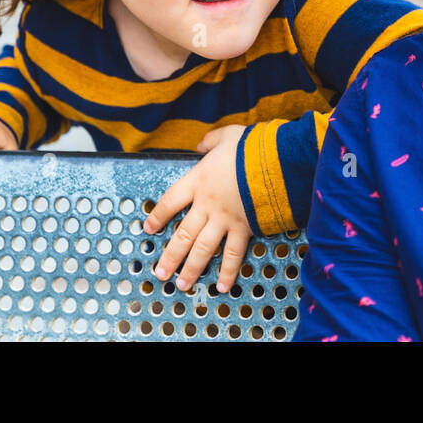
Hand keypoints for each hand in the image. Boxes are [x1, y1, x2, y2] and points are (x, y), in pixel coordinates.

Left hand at [143, 125, 250, 292]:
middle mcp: (207, 204)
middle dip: (170, 256)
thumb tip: (201, 145)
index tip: (148, 229)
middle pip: (183, 234)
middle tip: (160, 273)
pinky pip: (234, 254)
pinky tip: (222, 287)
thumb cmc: (250, 147)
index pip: (171, 201)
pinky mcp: (245, 227)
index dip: (158, 216)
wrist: (274, 161)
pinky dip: (229, 272)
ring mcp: (225, 219)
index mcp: (199, 181)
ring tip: (181, 285)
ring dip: (191, 269)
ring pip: (203, 249)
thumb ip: (211, 141)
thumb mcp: (227, 136)